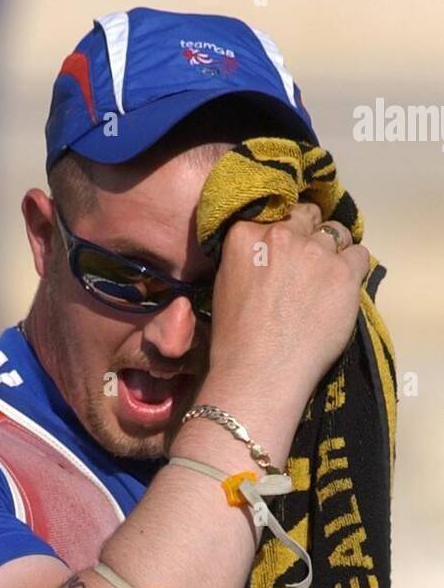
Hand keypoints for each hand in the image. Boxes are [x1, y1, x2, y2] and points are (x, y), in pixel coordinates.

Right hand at [206, 203, 369, 413]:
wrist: (260, 375)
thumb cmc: (236, 342)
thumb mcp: (226, 284)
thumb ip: (247, 256)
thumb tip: (267, 250)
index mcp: (245, 234)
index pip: (275, 212)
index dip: (284, 229)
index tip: (286, 247)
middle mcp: (281, 234)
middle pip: (308, 215)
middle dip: (310, 234)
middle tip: (309, 264)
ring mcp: (315, 252)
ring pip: (338, 232)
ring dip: (335, 250)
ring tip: (328, 279)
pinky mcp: (343, 272)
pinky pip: (360, 255)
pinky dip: (354, 269)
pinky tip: (343, 290)